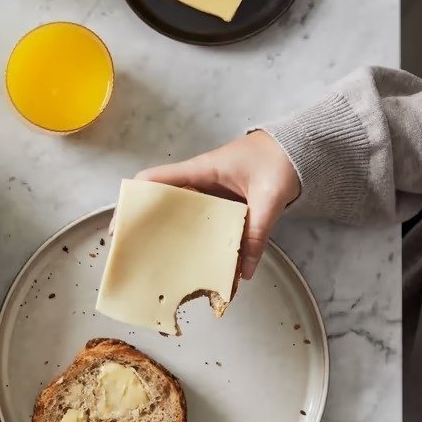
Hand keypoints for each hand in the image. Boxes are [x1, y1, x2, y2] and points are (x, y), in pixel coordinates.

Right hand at [134, 130, 300, 279]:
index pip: (154, 180)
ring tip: (166, 265)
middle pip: (161, 202)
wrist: (300, 149)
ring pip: (183, 217)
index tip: (121, 224)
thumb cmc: (281, 160)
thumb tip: (243, 272)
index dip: (133, 199)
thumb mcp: (270, 198)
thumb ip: (257, 233)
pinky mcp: (222, 204)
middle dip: (146, 226)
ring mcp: (210, 193)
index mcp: (200, 170)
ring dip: (175, 237)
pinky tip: (208, 265)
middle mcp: (199, 182)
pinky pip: (206, 224)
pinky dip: (203, 242)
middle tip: (135, 252)